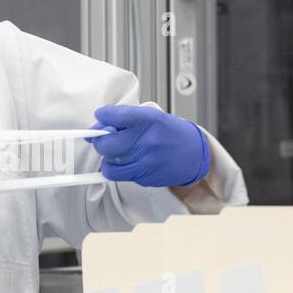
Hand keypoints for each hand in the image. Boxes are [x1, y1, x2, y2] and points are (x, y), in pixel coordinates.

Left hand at [88, 104, 209, 187]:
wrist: (194, 154)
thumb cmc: (170, 133)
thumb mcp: (151, 116)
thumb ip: (125, 117)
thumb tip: (99, 123)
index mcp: (149, 120)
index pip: (115, 115)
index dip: (103, 115)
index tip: (102, 116)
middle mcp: (146, 141)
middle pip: (105, 144)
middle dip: (100, 141)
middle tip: (106, 138)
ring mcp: (145, 162)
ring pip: (108, 163)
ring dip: (108, 156)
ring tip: (119, 150)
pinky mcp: (143, 177)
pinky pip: (117, 175)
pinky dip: (115, 168)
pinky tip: (125, 161)